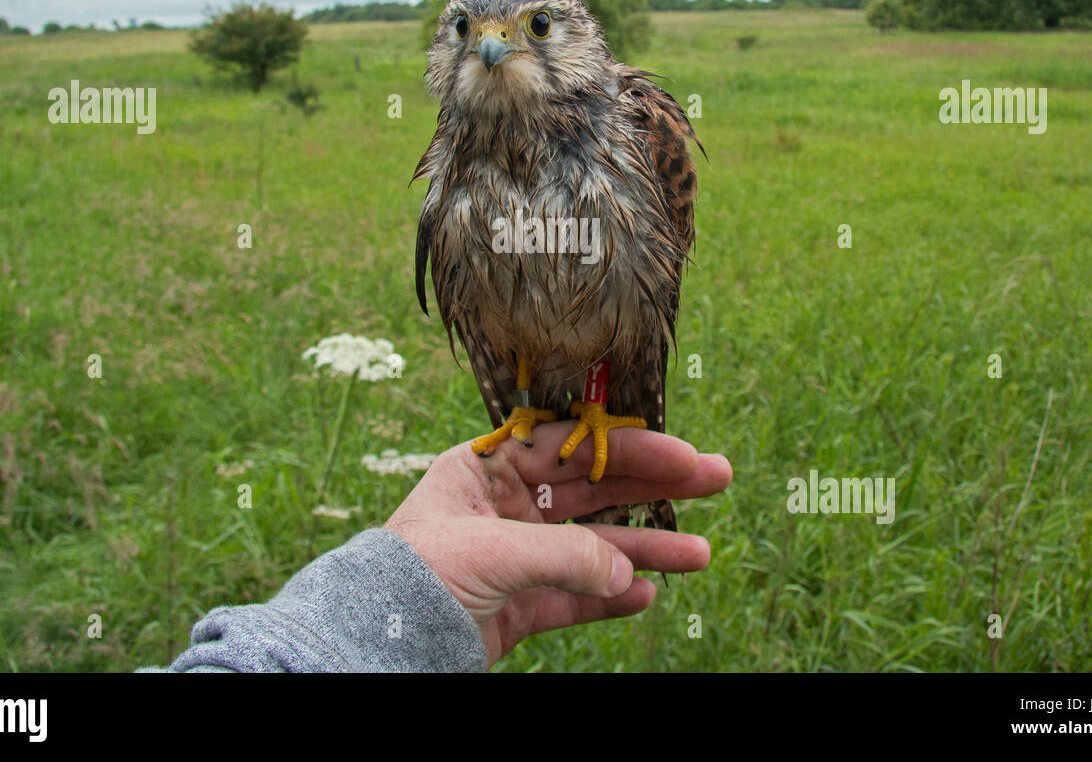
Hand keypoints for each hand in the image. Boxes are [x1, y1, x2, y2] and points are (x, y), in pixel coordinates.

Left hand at [383, 421, 731, 665]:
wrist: (376, 645)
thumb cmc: (416, 576)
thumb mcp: (492, 552)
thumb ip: (566, 555)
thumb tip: (627, 571)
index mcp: (486, 469)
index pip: (572, 448)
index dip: (631, 450)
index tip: (682, 456)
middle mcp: (504, 506)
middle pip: (594, 489)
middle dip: (654, 487)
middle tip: (715, 479)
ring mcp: (514, 558)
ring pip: (594, 545)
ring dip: (646, 548)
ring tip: (699, 555)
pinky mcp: (516, 607)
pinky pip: (576, 595)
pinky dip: (611, 595)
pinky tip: (646, 593)